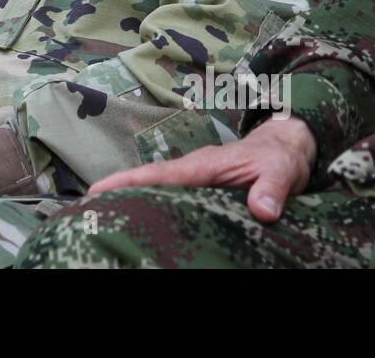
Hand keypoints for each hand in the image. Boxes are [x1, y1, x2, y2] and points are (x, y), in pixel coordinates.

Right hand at [89, 115, 316, 223]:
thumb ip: (271, 189)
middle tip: (86, 212)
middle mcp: (193, 172)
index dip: (129, 181)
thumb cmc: (281, 158)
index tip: (98, 189)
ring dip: (133, 202)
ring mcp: (195, 182)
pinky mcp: (201, 193)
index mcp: (204, 164)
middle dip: (117, 192)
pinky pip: (172, 200)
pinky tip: (142, 226)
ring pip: (157, 191)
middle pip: (148, 182)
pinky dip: (152, 208)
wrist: (288, 148)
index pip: (161, 174)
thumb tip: (262, 211)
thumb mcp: (281, 172)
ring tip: (102, 220)